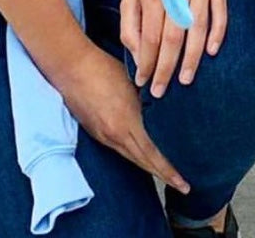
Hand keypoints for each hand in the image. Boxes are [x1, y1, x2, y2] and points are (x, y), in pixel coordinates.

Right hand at [59, 42, 188, 192]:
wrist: (71, 68)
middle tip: (183, 186)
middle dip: (164, 175)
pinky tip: (146, 157)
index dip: (168, 169)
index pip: (152, 153)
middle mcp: (114, 135)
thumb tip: (170, 108)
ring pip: (132, 157)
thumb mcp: (134, 81)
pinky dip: (137, 156)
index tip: (183, 182)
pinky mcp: (97, 133)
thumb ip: (151, 99)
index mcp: (126, 122)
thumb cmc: (104, 68)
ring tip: (169, 175)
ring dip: (150, 168)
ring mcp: (104, 136)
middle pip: (143, 162)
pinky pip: (121, 150)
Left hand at [120, 0, 226, 98]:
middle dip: (167, 68)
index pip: (150, 36)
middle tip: (162, 90)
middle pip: (173, 37)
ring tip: (185, 79)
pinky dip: (218, 33)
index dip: (147, 63)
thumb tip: (139, 56)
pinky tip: (211, 52)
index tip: (143, 81)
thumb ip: (130, 24)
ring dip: (192, 58)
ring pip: (198, 28)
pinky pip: (220, 12)